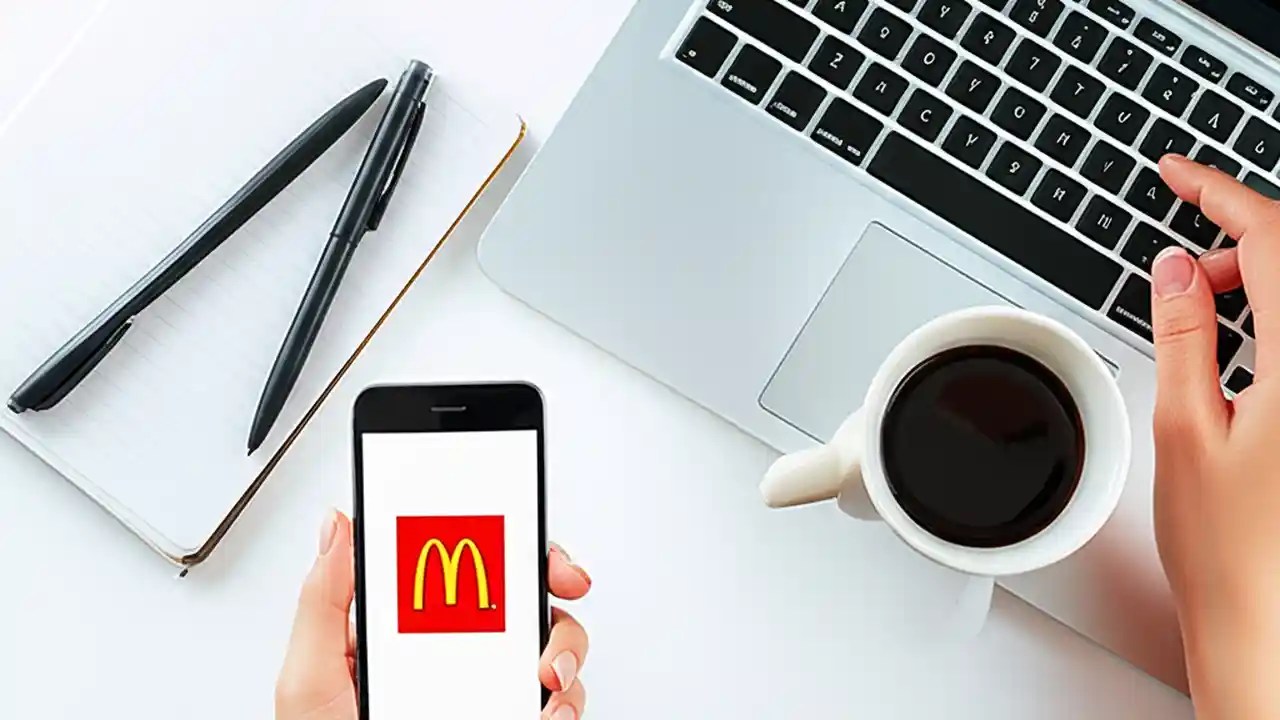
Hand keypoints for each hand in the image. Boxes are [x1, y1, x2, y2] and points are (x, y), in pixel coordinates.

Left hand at [275, 510, 592, 719]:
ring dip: (565, 648)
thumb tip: (338, 527)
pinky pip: (561, 703)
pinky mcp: (511, 718)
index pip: (458, 564)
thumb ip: (323, 600)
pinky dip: (566, 704)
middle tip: (561, 585)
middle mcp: (453, 653)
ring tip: (546, 675)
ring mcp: (487, 690)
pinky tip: (548, 711)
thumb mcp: (309, 677)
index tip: (519, 537)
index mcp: (404, 628)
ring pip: (553, 645)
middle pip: (520, 596)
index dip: (496, 538)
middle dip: (552, 582)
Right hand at [1150, 155, 1279, 718]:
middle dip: (1244, 242)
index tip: (1179, 174)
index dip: (1221, 194)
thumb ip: (1185, 336)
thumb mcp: (1186, 430)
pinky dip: (1278, 321)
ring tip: (1210, 309)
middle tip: (1187, 266)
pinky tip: (1248, 347)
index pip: (1276, 241)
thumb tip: (1181, 268)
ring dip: (1264, 283)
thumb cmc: (1229, 551)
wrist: (1271, 626)